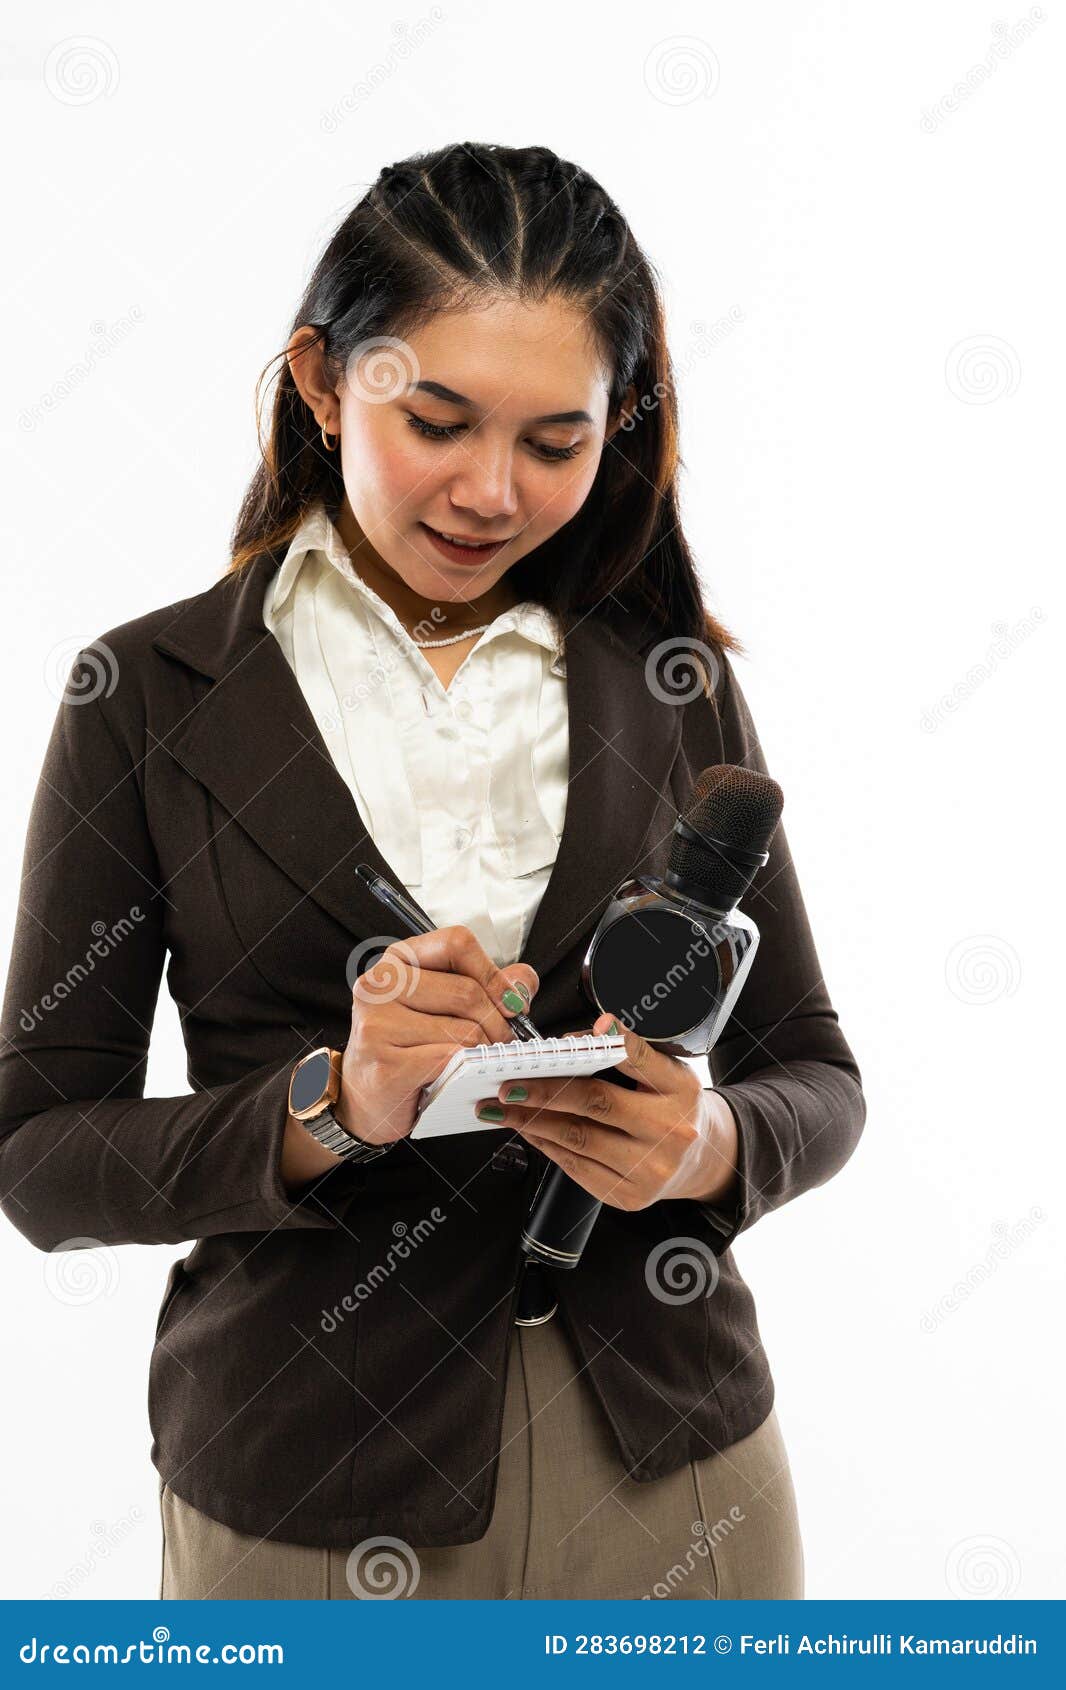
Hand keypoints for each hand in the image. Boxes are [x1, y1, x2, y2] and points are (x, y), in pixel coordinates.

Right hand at [339, 927, 539, 1146]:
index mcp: (398, 959)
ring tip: (477, 1061)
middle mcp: (379, 985)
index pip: (457, 943)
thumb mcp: (446, 1005)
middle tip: (503, 1043)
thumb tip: (523, 983)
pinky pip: (449, 1061)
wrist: (366, 1097)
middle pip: (466, 992)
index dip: (493, 973)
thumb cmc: (409, 1046)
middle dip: (498, 1023)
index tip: (511, 1003)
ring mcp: (376, 1024)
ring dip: (483, 1052)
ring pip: (464, 1032)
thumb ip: (489, 985)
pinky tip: (458, 1077)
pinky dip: (465, 1072)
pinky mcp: (384, 1065)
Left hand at [474, 1011, 739, 1210]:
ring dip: (531, 1121)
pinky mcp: (629, 1196)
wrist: (697, 1158)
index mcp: (680, 1089)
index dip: (604, 1045)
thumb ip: (629, 1053)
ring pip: (578, 1140)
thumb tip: (584, 1035)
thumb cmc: (670, 1105)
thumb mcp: (665, 1071)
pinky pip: (576, 1168)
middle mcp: (670, 1131)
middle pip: (596, 1103)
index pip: (638, 1059)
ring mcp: (649, 1169)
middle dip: (543, 1092)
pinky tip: (526, 1128)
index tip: (566, 1039)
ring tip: (501, 1107)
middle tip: (507, 1083)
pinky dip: (546, 1145)